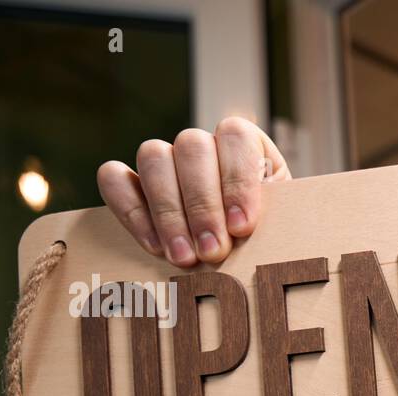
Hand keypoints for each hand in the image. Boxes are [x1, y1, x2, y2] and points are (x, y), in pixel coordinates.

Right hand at [97, 116, 290, 267]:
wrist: (246, 259)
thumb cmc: (269, 240)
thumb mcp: (283, 227)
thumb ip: (278, 220)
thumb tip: (264, 235)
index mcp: (245, 145)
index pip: (235, 135)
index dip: (237, 180)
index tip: (243, 227)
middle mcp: (203, 145)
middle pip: (191, 147)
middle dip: (202, 205)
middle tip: (214, 252)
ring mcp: (166, 161)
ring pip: (153, 157)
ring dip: (168, 211)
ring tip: (185, 258)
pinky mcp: (133, 184)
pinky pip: (114, 179)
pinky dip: (131, 211)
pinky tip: (155, 247)